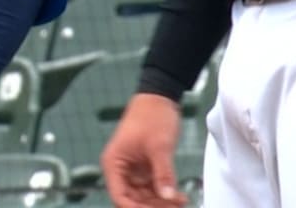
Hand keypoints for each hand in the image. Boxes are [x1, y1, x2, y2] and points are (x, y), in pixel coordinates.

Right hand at [99, 93, 189, 207]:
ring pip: (145, 197)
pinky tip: (180, 197)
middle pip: (133, 199)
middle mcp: (121, 170)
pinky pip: (154, 188)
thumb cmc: (152, 116)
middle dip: (153, 206)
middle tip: (174, 207)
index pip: (120, 196)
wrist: (160, 97)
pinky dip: (166, 193)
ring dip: (161, 202)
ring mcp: (134, 170)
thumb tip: (167, 197)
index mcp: (114, 163)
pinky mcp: (146, 168)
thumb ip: (163, 174)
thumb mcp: (159, 147)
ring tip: (181, 202)